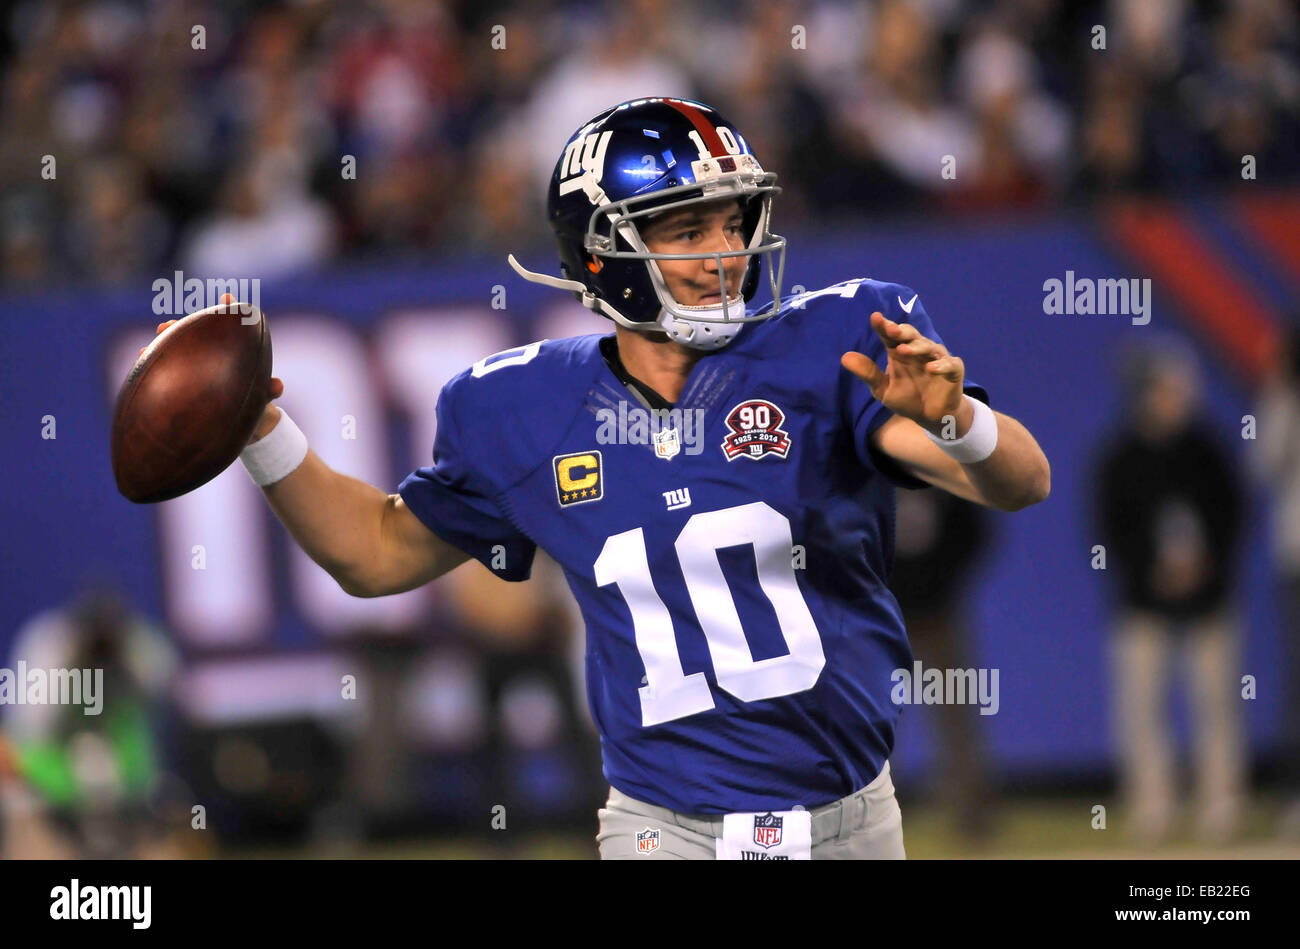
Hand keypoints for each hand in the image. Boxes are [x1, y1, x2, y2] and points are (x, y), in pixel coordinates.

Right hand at [141, 294, 283, 446]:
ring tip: (145, 349)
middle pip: (194, 338)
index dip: (228, 312)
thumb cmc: (258, 410)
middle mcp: (211, 361)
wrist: (250, 432)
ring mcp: (196, 373)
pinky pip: (168, 377)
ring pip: (176, 355)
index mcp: (232, 358)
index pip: (228, 330)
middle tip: (166, 326)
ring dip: (160, 349)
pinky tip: (141, 364)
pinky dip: (154, 371)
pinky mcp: (186, 389)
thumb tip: (277, 385)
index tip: (227, 298)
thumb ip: (268, 391)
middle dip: (179, 330)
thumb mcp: (262, 398)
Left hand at [841, 311, 967, 435]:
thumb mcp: (882, 389)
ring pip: (928, 347)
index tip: (875, 318)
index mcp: (900, 351)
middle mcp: (919, 350)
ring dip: (916, 347)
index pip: (890, 335)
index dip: (884, 326)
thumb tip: (845, 357)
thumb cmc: (907, 398)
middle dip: (900, 331)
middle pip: (911, 335)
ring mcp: (937, 358)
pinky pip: (949, 364)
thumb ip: (868, 373)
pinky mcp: (953, 370)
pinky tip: (930, 368)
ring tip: (903, 350)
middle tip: (890, 329)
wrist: (931, 417)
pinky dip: (940, 365)